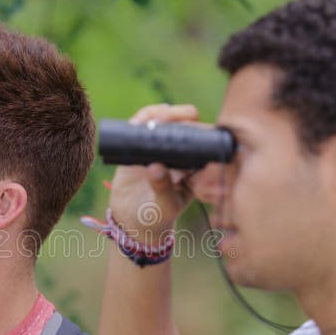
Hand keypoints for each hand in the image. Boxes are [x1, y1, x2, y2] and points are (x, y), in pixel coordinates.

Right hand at [108, 104, 203, 241]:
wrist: (133, 221)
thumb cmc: (157, 216)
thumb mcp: (164, 206)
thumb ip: (163, 189)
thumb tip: (156, 167)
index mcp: (194, 164)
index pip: (201, 138)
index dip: (195, 129)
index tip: (184, 129)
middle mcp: (179, 152)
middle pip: (184, 121)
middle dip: (176, 115)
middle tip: (163, 120)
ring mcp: (159, 147)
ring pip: (162, 118)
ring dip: (157, 113)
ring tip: (148, 120)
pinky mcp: (139, 145)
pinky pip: (141, 125)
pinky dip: (139, 120)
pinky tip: (136, 123)